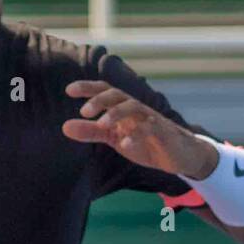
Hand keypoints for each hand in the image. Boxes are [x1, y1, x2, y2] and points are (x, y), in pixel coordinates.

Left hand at [61, 80, 218, 178]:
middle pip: (117, 96)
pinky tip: (125, 145)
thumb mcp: (114, 138)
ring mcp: (150, 120)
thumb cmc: (144, 142)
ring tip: (102, 124)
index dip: (88, 88)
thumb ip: (91, 131)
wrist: (179, 155)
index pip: (105, 91)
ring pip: (133, 108)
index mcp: (123, 108)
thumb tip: (64, 127)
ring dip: (116, 114)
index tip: (69, 89)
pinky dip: (136, 136)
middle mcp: (136, 110)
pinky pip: (150, 131)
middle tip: (84, 111)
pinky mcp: (163, 134)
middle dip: (100, 100)